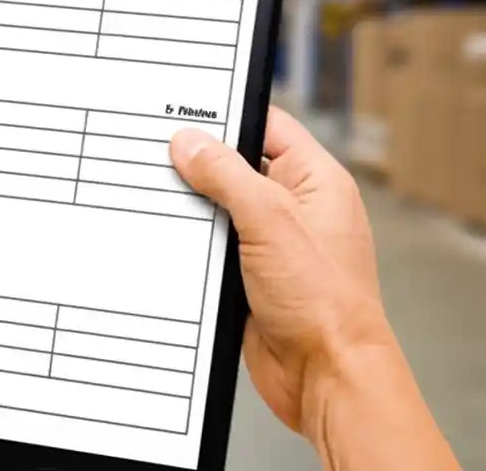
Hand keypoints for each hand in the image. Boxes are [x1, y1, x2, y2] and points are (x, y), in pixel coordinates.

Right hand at [170, 108, 458, 470]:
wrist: (324, 374)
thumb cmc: (325, 302)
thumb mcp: (270, 220)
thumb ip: (227, 175)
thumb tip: (191, 143)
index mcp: (316, 182)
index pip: (268, 127)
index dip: (228, 116)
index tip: (183, 111)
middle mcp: (296, 209)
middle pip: (236, 167)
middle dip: (200, 165)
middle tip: (160, 156)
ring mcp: (272, 244)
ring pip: (219, 209)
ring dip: (193, 210)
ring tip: (162, 200)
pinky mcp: (250, 277)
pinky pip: (212, 248)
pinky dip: (192, 245)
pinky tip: (171, 241)